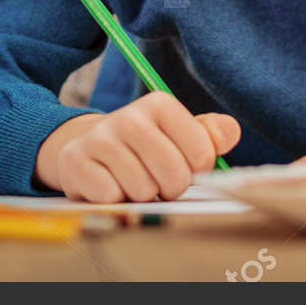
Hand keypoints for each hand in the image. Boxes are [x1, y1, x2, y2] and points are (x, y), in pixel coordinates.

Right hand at [34, 93, 240, 202]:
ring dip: (140, 196)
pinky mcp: (76, 161)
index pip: (203, 155)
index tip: (180, 164)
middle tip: (155, 179)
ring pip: (143, 191)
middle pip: (175, 176)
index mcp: (160, 104)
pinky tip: (108, 184)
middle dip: (169, 189)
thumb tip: (229, 134)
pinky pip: (112, 197)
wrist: (88, 149)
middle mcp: (129, 115)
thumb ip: (211, 135)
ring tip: (130, 180)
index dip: (195, 171)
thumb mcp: (179, 134)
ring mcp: (100, 137)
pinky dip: (114, 201)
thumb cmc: (145, 147)